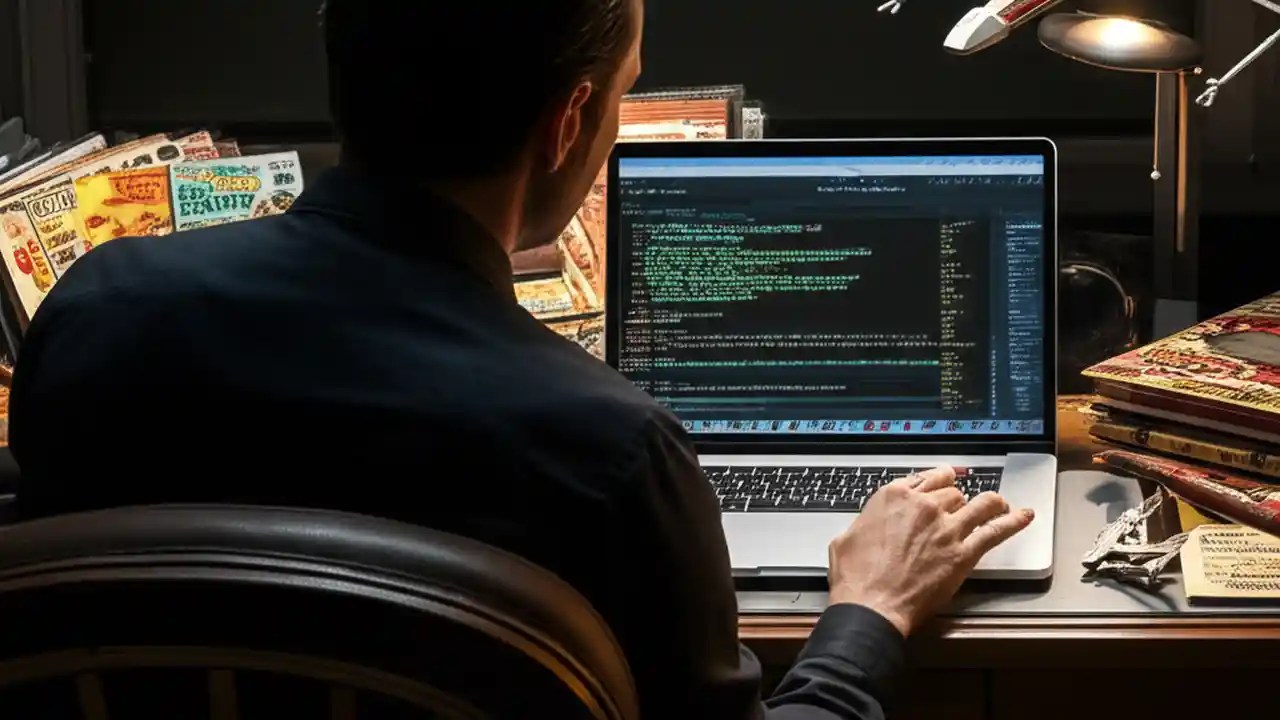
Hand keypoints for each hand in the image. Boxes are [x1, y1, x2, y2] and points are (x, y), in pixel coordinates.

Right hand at [826, 465, 1033, 637]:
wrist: (872, 605)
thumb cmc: (856, 577)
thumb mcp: (846, 537)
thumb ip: (864, 522)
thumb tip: (869, 525)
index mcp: (893, 496)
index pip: (926, 478)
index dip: (940, 480)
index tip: (947, 480)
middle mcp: (923, 506)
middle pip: (953, 492)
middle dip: (959, 499)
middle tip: (964, 507)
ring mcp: (947, 527)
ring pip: (980, 503)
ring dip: (992, 502)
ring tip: (1000, 504)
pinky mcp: (964, 552)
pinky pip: (996, 530)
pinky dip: (1013, 522)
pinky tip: (1024, 516)